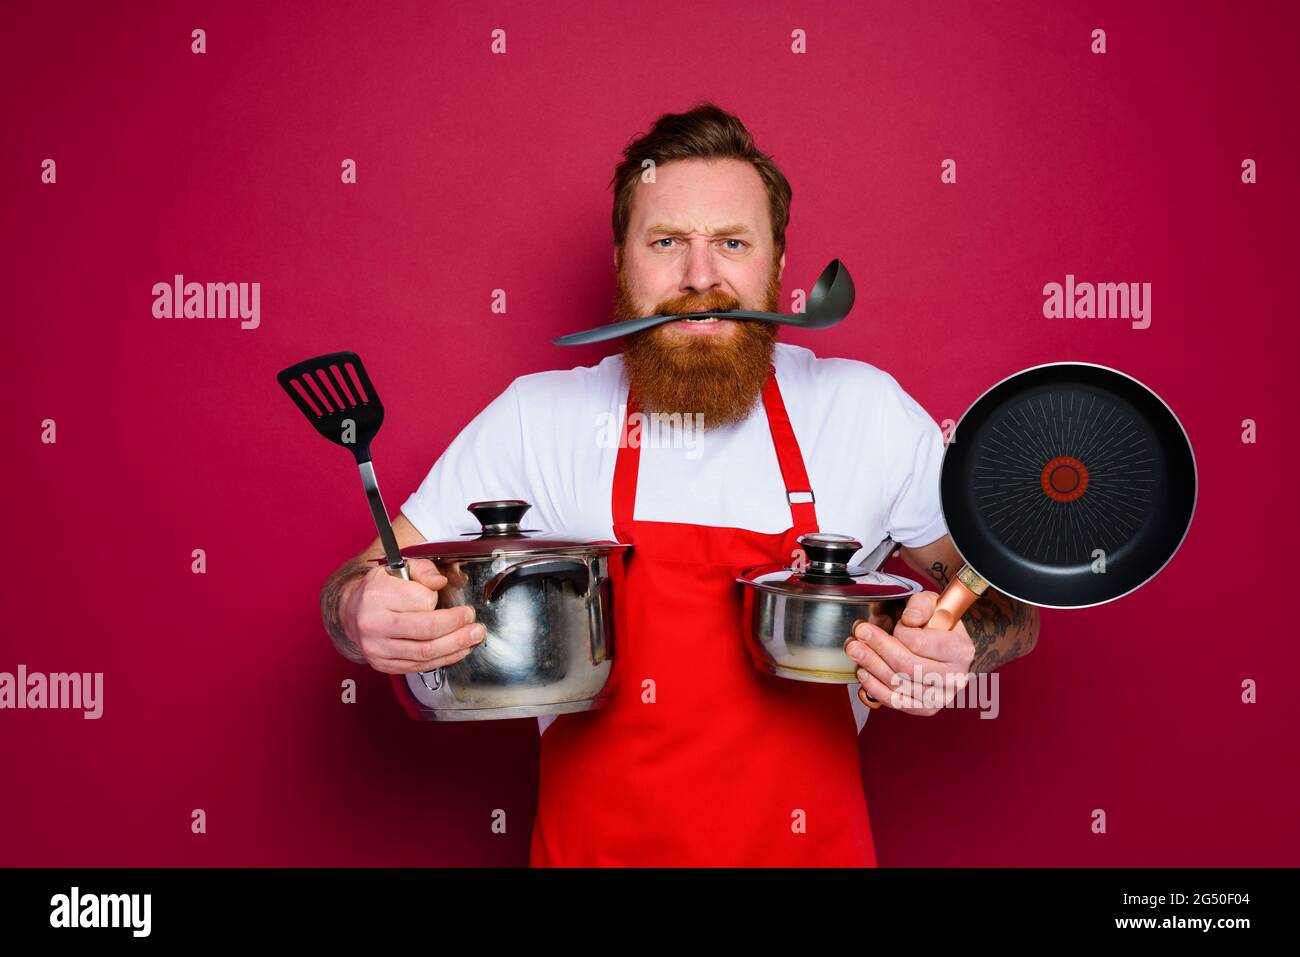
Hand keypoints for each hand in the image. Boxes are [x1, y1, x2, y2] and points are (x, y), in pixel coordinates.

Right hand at [340, 558, 485, 674]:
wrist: (353, 612)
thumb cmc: (381, 589)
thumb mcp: (399, 568)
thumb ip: (423, 570)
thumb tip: (440, 582)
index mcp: (377, 596)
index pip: (421, 600)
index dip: (437, 598)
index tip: (443, 595)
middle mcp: (374, 624)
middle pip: (426, 631)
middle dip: (457, 627)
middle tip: (474, 623)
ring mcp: (377, 649)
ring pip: (425, 653)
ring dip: (456, 646)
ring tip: (473, 637)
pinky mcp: (384, 665)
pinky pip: (420, 666)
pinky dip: (444, 659)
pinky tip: (458, 650)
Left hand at [843, 590, 975, 715]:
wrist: (942, 647)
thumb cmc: (936, 625)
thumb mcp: (932, 603)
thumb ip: (922, 605)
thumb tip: (910, 620)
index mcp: (961, 650)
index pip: (921, 644)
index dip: (901, 633)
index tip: (894, 623)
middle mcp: (955, 677)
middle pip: (908, 666)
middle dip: (878, 648)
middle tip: (859, 633)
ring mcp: (941, 697)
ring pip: (899, 684)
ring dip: (871, 666)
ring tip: (855, 649)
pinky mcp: (925, 709)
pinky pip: (896, 702)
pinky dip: (875, 688)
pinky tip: (863, 672)